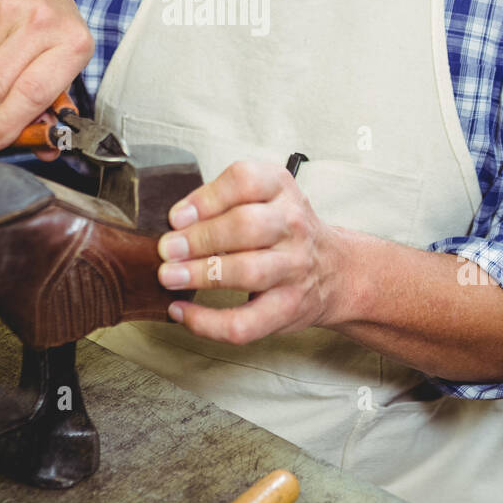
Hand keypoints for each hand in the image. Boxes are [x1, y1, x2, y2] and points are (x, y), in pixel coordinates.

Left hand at [156, 160, 350, 342]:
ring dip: (202, 274)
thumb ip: (222, 202)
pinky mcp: (288, 307)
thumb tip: (175, 223)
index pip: (245, 181)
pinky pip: (247, 321)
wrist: (335, 271)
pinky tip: (182, 312)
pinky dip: (208, 322)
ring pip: (249, 271)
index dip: (206, 198)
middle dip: (200, 238)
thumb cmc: (282, 232)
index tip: (176, 217)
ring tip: (169, 277)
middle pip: (246, 226)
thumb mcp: (264, 198)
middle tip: (167, 249)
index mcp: (281, 189)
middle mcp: (293, 225)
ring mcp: (294, 268)